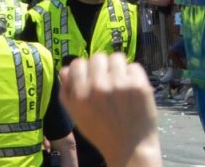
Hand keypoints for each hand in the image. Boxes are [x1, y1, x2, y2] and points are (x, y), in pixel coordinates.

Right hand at [59, 52, 159, 166]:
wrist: (131, 149)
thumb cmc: (102, 132)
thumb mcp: (77, 116)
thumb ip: (67, 92)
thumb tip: (65, 69)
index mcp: (81, 95)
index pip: (77, 63)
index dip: (84, 70)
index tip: (90, 78)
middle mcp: (99, 87)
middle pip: (97, 57)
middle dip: (102, 68)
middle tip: (107, 82)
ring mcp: (120, 84)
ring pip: (116, 57)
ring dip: (118, 68)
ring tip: (120, 84)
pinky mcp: (139, 84)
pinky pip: (134, 66)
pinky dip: (133, 76)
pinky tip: (132, 90)